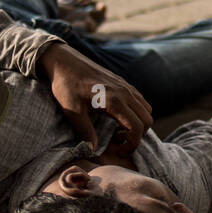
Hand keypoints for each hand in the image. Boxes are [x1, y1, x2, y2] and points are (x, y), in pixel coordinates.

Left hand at [38, 42, 152, 153]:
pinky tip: (117, 117)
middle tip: (119, 142)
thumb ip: (85, 131)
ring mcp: (125, 86)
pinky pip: (140, 101)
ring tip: (118, 131)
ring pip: (146, 110)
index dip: (133, 144)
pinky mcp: (123, 83)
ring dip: (138, 124)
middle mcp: (125, 92)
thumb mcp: (72, 111)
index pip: (136, 127)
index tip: (120, 151)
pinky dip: (136, 113)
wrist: (64, 61)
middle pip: (147, 119)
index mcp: (114, 100)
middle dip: (138, 136)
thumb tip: (92, 150)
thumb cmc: (66, 85)